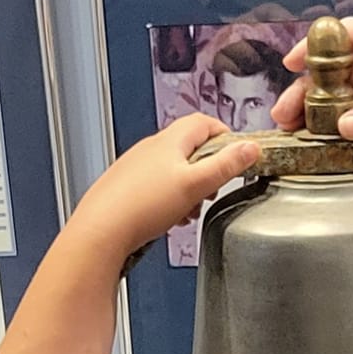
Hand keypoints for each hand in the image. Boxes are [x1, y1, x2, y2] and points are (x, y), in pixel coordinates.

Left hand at [70, 114, 258, 273]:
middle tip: (215, 188)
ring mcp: (135, 168)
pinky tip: (170, 219)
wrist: (101, 231)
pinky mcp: (125, 188)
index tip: (237, 152)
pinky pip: (156, 187)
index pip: (204, 122)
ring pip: (173, 170)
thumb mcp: (196, 184)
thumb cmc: (142, 206)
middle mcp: (150, 149)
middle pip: (189, 148)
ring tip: (191, 209)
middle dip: (207, 168)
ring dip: (189, 188)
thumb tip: (251, 147)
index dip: (225, 134)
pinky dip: (170, 199)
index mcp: (169, 141)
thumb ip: (226, 165)